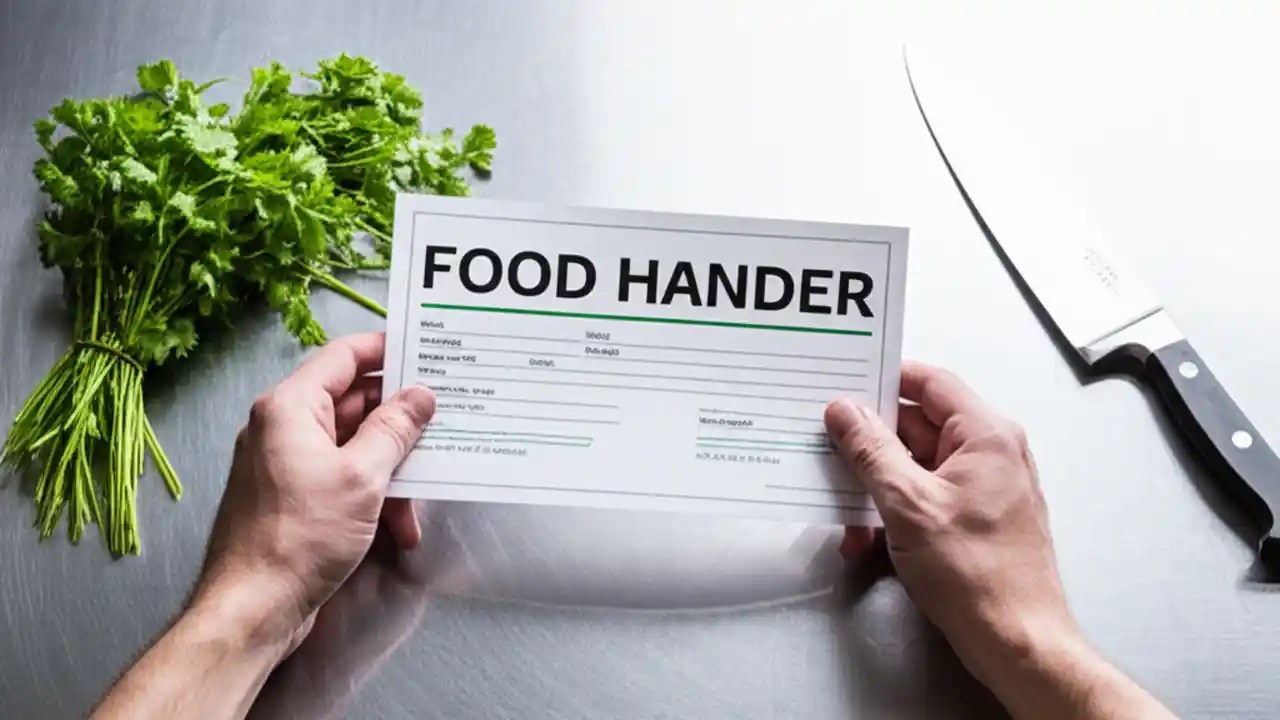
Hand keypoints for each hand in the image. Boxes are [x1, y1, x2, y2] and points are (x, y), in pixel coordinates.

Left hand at [192, 332, 435, 649]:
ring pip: (354, 447)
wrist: (253, 607)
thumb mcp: (362, 477)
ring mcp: (287, 463)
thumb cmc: (299, 536)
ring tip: (419, 501)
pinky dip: (373, 497)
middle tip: (442, 423)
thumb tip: (420, 395)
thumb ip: (394, 429)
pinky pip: (343, 479)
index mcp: (291, 407)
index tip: (425, 352)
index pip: (343, 356)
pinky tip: (398, 530)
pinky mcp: (294, 497)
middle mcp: (284, 428)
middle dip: (399, 423)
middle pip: (353, 404)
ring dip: (392, 471)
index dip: (386, 350)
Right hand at [825, 362, 1172, 718]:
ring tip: (848, 516)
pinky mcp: (973, 518)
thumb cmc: (977, 575)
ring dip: (874, 488)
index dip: (884, 379)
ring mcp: (983, 487)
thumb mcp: (907, 504)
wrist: (1016, 641)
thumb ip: (870, 451)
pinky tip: (866, 540)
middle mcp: (990, 454)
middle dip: (868, 446)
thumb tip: (844, 411)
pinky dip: (892, 513)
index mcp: (985, 435)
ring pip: (914, 467)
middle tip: (829, 451)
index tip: (844, 384)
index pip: (929, 382)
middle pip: (916, 427)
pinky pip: (923, 498)